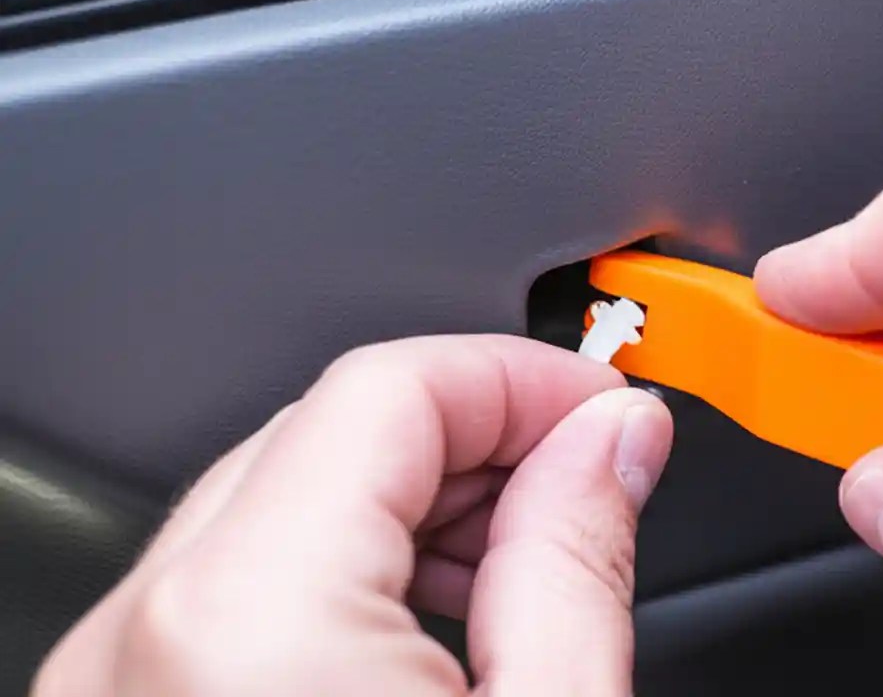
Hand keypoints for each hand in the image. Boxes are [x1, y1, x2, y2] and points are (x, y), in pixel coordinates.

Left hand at [31, 335, 672, 695]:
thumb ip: (578, 563)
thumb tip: (611, 440)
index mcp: (248, 625)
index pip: (390, 390)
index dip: (520, 376)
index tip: (602, 405)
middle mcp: (141, 643)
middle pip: (328, 436)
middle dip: (476, 438)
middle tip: (584, 479)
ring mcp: (111, 681)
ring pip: (279, 506)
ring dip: (414, 504)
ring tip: (522, 565)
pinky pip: (237, 589)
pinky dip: (343, 574)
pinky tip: (432, 623)